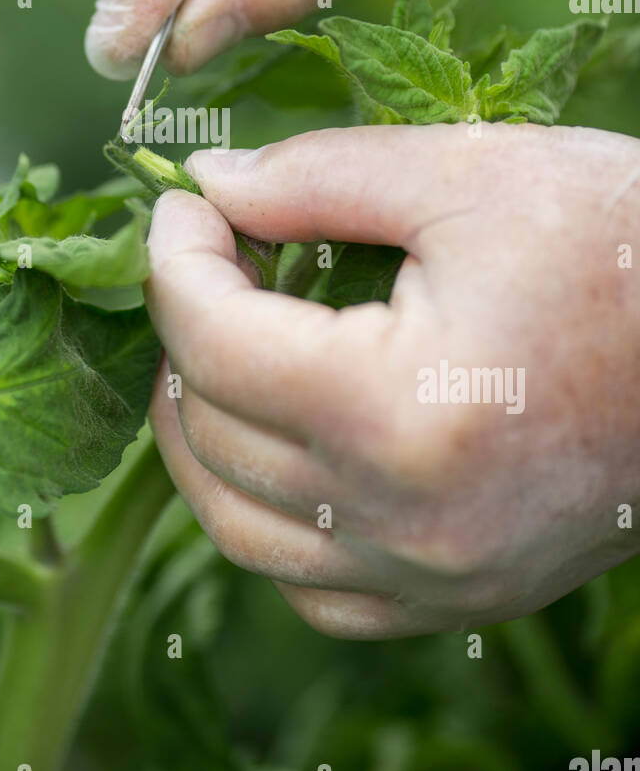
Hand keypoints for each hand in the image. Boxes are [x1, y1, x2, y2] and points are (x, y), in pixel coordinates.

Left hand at [145, 123, 639, 637]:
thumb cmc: (623, 247)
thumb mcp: (468, 174)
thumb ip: (315, 176)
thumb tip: (209, 185)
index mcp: (399, 411)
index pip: (213, 343)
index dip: (175, 260)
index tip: (183, 208)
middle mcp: (403, 522)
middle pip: (212, 432)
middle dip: (186, 330)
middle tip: (213, 258)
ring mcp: (430, 577)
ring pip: (237, 526)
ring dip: (206, 427)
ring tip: (228, 343)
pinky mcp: (457, 596)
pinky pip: (308, 585)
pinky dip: (266, 514)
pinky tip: (287, 441)